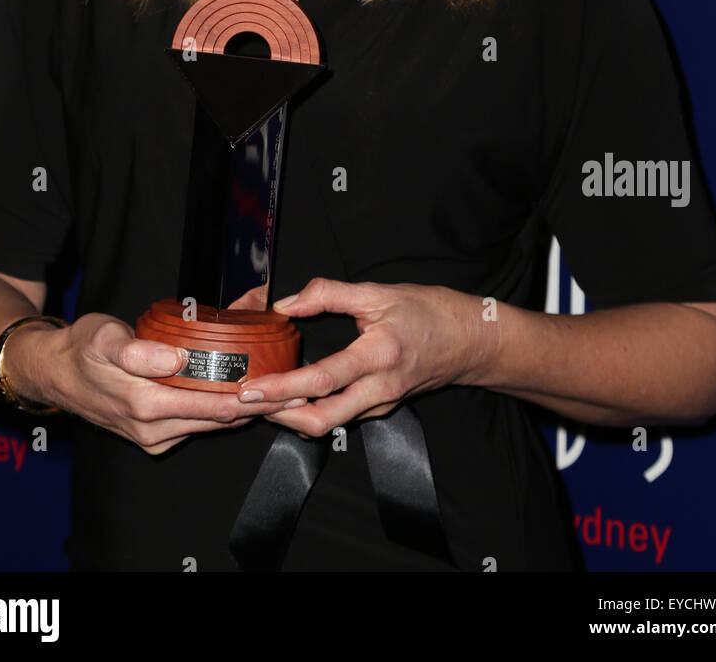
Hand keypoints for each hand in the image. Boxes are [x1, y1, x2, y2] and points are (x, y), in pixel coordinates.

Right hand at [7, 312, 306, 454]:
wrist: (54, 371)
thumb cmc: (82, 349)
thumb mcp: (104, 338)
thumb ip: (138, 350)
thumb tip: (175, 358)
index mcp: (147, 406)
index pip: (216, 406)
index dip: (254, 397)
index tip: (285, 385)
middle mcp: (154, 429)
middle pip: (222, 420)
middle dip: (260, 406)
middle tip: (297, 388)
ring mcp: (154, 436)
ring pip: (212, 424)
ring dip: (246, 410)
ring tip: (281, 392)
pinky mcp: (153, 435)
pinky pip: (197, 424)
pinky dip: (223, 411)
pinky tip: (244, 396)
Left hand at [234, 278, 491, 436]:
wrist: (470, 340)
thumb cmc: (429, 312)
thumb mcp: (378, 292)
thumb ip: (330, 294)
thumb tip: (288, 303)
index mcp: (378, 355)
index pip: (323, 379)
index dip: (284, 388)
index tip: (252, 390)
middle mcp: (379, 388)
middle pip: (322, 419)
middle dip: (278, 416)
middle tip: (244, 404)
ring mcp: (382, 403)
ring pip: (331, 423)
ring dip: (292, 417)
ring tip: (259, 402)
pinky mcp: (383, 407)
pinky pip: (342, 417)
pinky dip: (312, 411)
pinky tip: (291, 399)